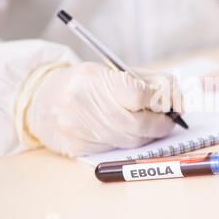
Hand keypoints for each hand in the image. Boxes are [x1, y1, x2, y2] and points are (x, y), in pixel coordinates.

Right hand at [25, 62, 180, 156]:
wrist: (41, 100)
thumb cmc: (84, 83)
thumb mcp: (110, 71)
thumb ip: (145, 81)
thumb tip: (176, 100)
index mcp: (93, 78)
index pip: (139, 94)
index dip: (159, 100)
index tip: (168, 103)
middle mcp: (82, 103)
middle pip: (138, 123)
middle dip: (160, 124)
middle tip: (170, 121)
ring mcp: (78, 128)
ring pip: (130, 139)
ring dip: (149, 135)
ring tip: (154, 127)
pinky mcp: (77, 147)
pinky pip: (116, 148)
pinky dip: (129, 142)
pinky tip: (131, 133)